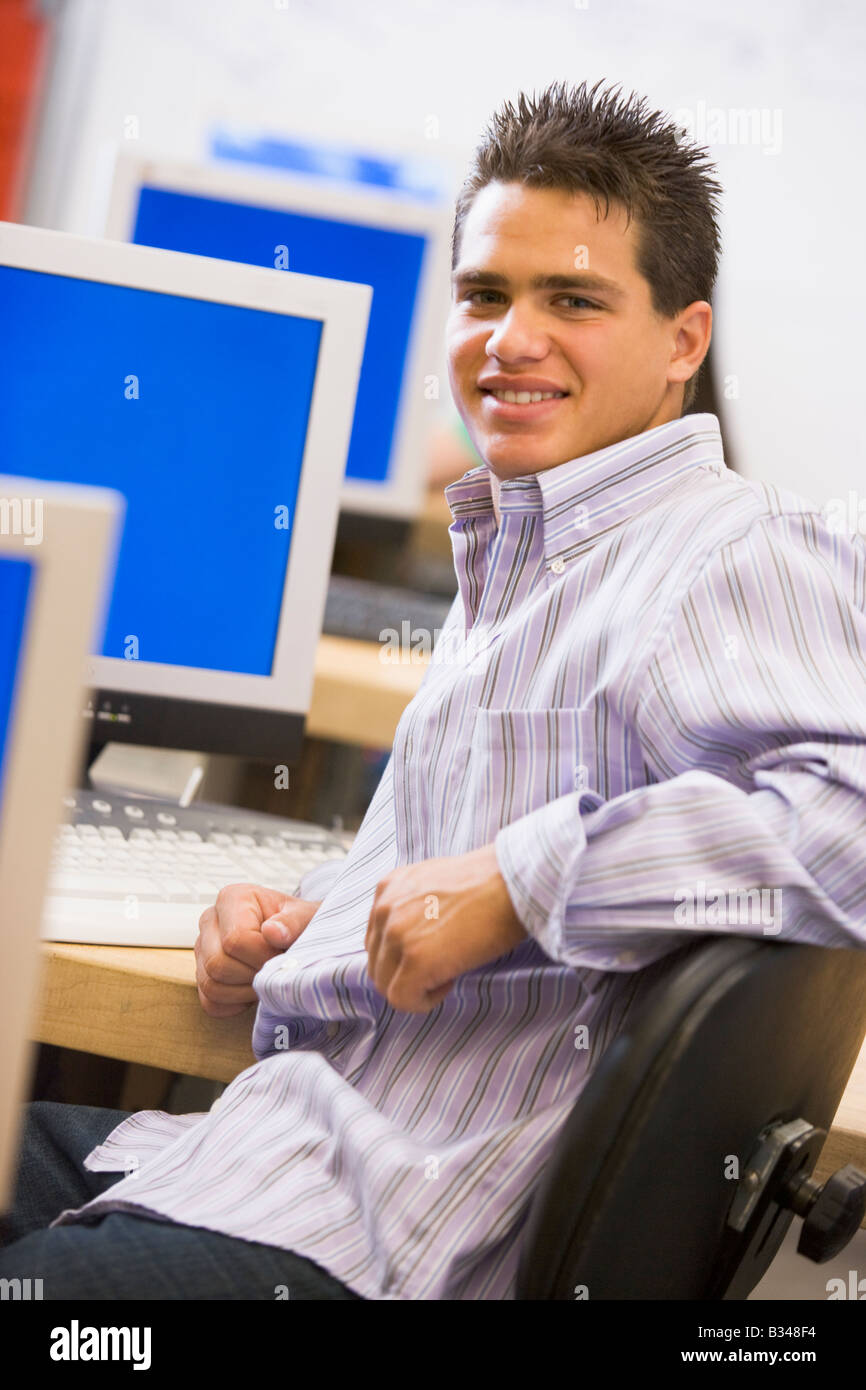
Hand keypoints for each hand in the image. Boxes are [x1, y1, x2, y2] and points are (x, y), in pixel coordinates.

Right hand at [194, 883, 321, 1016]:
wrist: (295, 936)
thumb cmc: (299, 925)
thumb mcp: (306, 917)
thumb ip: (293, 922)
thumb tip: (272, 933)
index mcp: (232, 899)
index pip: (235, 940)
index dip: (263, 957)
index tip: (283, 956)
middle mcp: (210, 920)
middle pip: (217, 964)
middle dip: (252, 975)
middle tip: (275, 970)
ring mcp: (202, 948)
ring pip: (210, 985)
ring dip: (245, 992)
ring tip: (267, 979)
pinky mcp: (202, 972)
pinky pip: (209, 1001)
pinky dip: (235, 1004)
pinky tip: (254, 991)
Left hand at [364, 843, 526, 1013]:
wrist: (513, 883)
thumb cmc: (488, 885)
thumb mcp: (435, 884)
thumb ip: (411, 908)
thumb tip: (410, 940)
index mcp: (388, 888)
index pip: (377, 941)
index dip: (403, 955)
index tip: (435, 950)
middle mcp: (385, 909)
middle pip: (377, 965)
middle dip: (405, 975)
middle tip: (443, 966)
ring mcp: (397, 934)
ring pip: (385, 985)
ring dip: (415, 987)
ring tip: (448, 971)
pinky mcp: (416, 959)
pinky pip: (402, 999)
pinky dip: (424, 1001)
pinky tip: (450, 981)